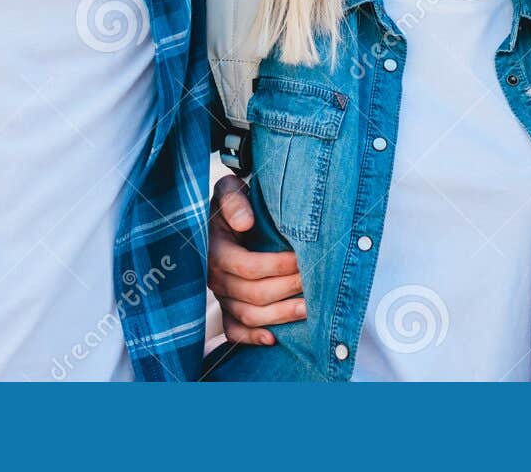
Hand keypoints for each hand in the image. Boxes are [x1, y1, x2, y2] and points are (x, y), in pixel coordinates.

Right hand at [208, 173, 305, 344]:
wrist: (220, 214)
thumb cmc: (231, 202)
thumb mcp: (228, 190)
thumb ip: (234, 202)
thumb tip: (246, 223)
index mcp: (214, 250)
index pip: (248, 267)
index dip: (277, 266)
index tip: (301, 259)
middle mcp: (215, 277)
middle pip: (254, 294)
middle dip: (288, 289)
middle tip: (316, 283)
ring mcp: (221, 295)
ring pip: (249, 315)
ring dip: (281, 316)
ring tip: (310, 310)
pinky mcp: (226, 307)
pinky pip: (234, 330)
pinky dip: (252, 338)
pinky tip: (274, 339)